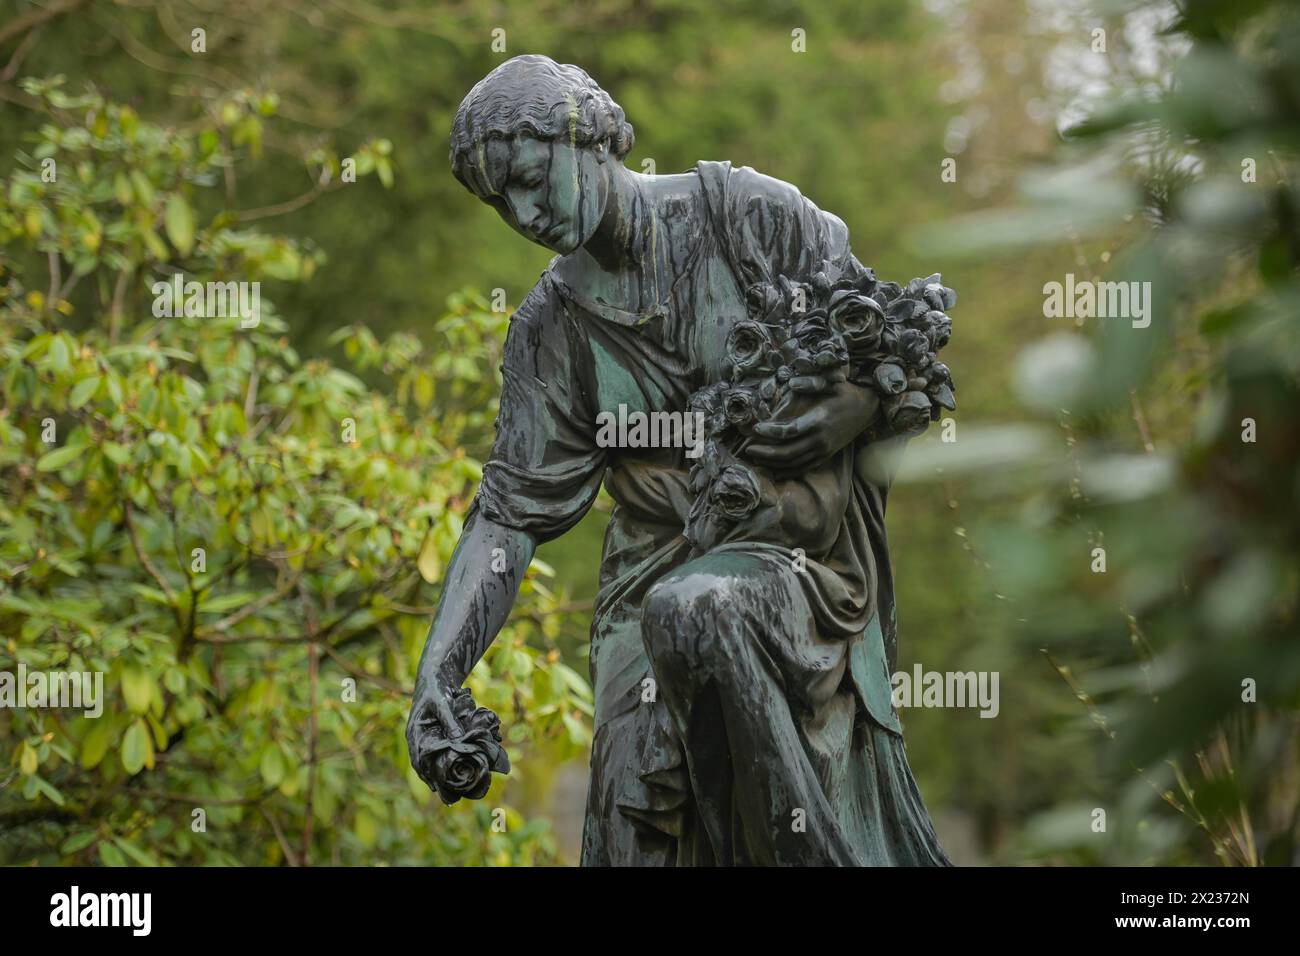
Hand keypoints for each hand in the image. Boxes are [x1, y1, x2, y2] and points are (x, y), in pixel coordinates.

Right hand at [406, 677, 462, 786]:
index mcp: (414, 732)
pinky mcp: (437, 732)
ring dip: (441, 771)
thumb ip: (449, 721)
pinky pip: (441, 750)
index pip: (418, 759)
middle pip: (424, 763)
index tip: (435, 787)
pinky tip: (459, 769)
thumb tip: (458, 740)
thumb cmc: (436, 688)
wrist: (436, 675)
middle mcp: (419, 737)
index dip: (425, 774)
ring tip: (454, 787)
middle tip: (448, 794)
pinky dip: (448, 759)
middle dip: (434, 778)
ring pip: (433, 758)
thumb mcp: (442, 704)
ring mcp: (427, 736)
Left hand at [745, 379, 879, 476]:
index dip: (770, 432)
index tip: (756, 429)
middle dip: (766, 453)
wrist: (868, 409)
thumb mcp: (832, 382)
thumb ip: (812, 383)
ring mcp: (824, 450)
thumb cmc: (846, 393)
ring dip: (773, 463)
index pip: (789, 431)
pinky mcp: (826, 455)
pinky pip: (804, 468)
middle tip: (748, 450)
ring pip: (794, 463)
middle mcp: (820, 439)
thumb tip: (792, 383)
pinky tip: (775, 470)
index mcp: (818, 421)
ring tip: (755, 458)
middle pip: (788, 452)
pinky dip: (788, 471)